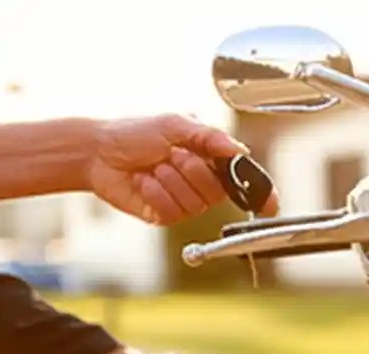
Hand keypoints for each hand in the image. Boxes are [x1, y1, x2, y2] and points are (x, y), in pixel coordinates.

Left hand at [87, 114, 279, 224]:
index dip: (261, 194)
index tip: (270, 203)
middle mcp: (200, 183)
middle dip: (193, 171)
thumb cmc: (134, 133)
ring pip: (195, 204)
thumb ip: (210, 137)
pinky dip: (155, 193)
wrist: (98, 152)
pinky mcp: (164, 215)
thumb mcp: (176, 124)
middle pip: (217, 192)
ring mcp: (183, 202)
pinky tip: (143, 183)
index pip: (243, 180)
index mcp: (210, 159)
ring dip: (170, 181)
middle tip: (172, 155)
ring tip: (153, 167)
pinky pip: (172, 212)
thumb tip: (240, 151)